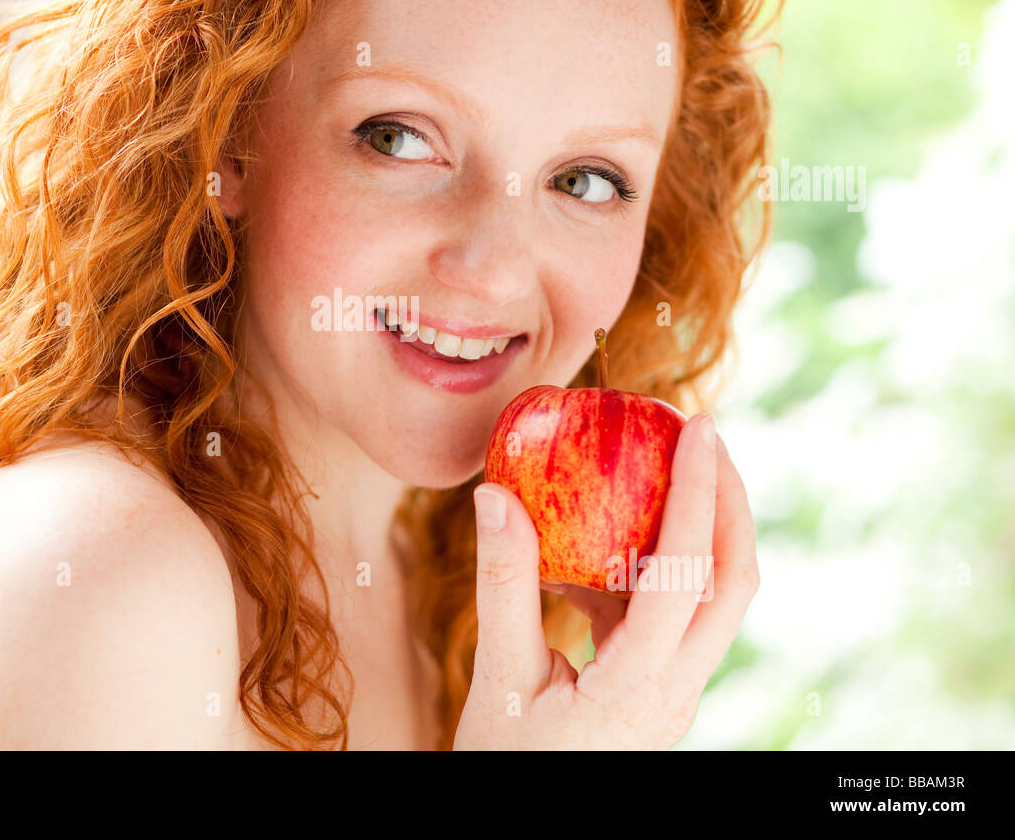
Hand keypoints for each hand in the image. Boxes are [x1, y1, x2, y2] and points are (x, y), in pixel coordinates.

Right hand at [452, 413, 759, 749]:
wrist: (520, 824)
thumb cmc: (505, 760)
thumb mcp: (498, 675)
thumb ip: (502, 585)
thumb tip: (495, 495)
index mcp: (639, 687)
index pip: (685, 577)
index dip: (696, 495)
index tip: (696, 428)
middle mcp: (675, 690)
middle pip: (733, 584)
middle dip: (727, 501)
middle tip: (701, 437)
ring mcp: (674, 693)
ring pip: (714, 600)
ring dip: (701, 530)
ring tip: (666, 471)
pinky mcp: (658, 689)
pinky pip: (674, 618)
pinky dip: (652, 569)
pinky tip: (596, 551)